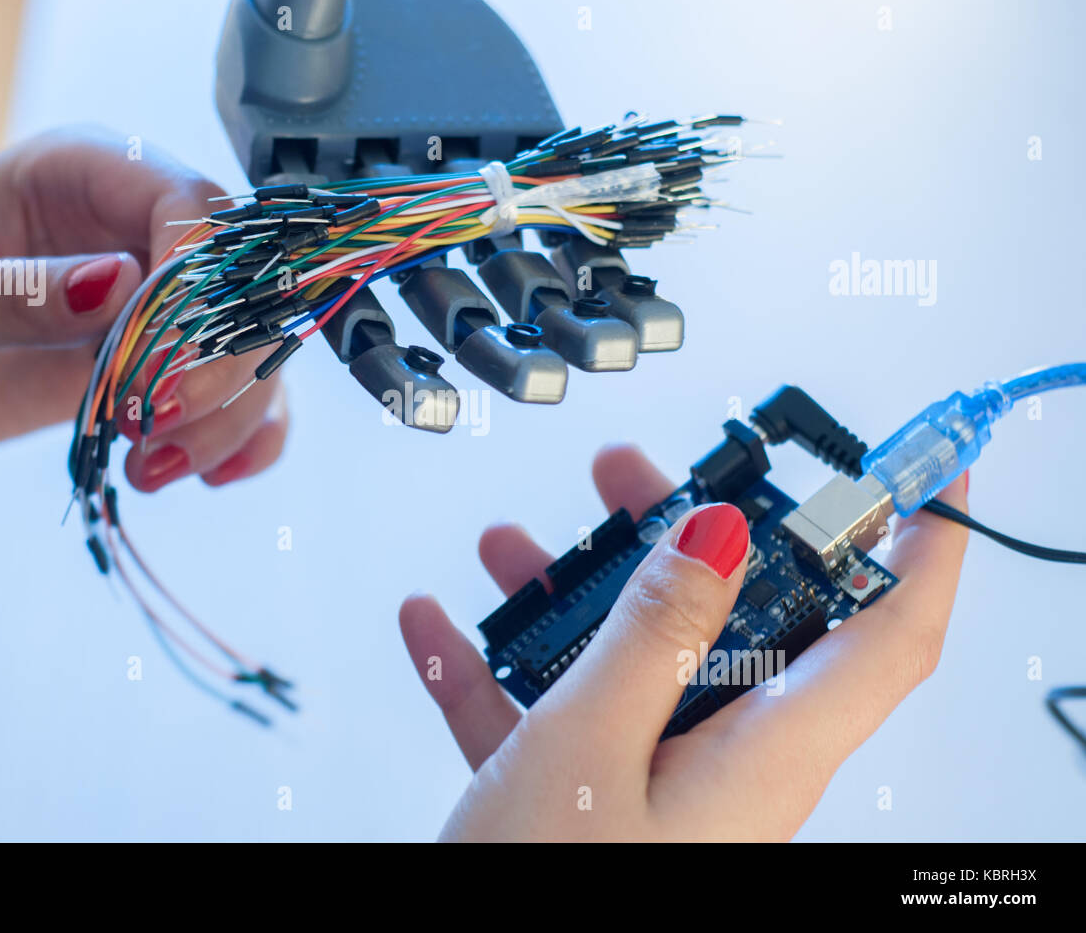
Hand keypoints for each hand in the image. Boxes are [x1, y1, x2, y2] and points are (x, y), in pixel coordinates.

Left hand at [0, 129, 287, 492]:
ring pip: (249, 346)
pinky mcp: (159, 363)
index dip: (198, 286)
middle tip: (160, 429)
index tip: (162, 370)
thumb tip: (117, 282)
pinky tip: (213, 476)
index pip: (187, 207)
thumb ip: (13, 295)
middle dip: (220, 366)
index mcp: (79, 172)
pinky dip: (243, 437)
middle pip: (239, 283)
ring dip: (228, 415)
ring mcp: (154, 299)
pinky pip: (237, 394)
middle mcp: (132, 226)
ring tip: (154, 466)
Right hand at [400, 444, 967, 840]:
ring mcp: (650, 788)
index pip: (886, 639)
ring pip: (636, 666)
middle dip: (689, 541)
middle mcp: (722, 769)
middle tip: (647, 476)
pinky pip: (554, 720)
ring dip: (573, 602)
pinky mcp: (584, 806)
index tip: (925, 471)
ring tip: (518, 543)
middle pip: (738, 628)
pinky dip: (498, 671)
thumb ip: (654, 636)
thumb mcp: (590, 749)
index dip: (917, 550)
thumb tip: (721, 533)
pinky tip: (436, 630)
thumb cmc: (545, 889)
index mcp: (763, 756)